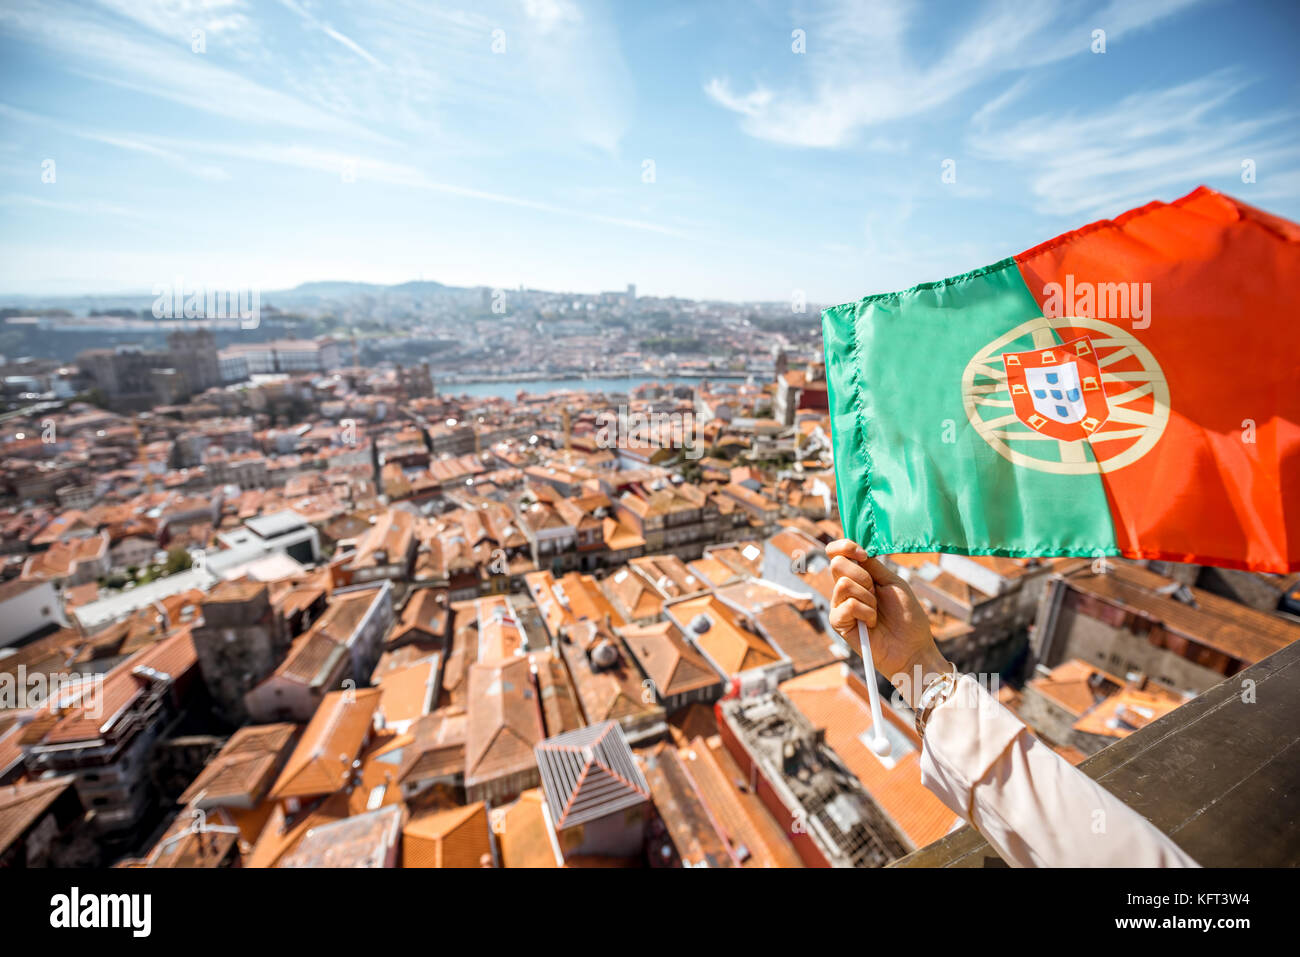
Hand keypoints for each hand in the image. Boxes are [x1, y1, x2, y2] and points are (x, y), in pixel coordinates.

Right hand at [826, 539, 949, 708]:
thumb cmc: (907, 617)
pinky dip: (865, 612)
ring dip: (867, 597)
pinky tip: (871, 624)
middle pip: (837, 564)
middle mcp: (846, 589)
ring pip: (843, 585)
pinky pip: (847, 605)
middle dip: (863, 576)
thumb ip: (873, 567)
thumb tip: (855, 551)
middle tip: (876, 592)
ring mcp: (840, 606)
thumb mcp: (893, 583)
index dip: (844, 546)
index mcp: (859, 577)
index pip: (838, 553)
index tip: (863, 554)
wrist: (912, 648)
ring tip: (877, 612)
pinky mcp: (838, 623)